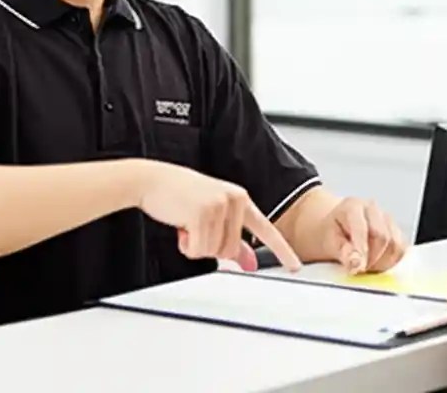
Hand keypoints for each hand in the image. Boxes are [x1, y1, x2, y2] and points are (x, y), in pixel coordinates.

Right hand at [135, 161, 301, 271]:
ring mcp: (219, 206)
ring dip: (196, 246)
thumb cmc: (180, 195)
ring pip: (215, 252)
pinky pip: (198, 249)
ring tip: (186, 225)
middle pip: (231, 250)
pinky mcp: (202, 213)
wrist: (152, 180)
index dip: (282, 249)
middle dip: (210, 247)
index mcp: (240, 199)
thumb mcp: (211, 213)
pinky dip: (186, 246)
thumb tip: (249, 263)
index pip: (266, 229)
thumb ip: (232, 238)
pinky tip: (179, 226)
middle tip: (195, 229)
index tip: (295, 266)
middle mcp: (234, 200)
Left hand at [319, 197, 405, 273]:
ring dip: (382, 262)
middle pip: (382, 237)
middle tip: (359, 269)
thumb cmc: (330, 234)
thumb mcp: (328, 242)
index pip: (363, 229)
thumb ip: (342, 252)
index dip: (362, 251)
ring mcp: (387, 218)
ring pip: (395, 244)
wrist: (334, 229)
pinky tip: (376, 263)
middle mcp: (372, 209)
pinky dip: (390, 262)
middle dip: (371, 259)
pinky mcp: (396, 231)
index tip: (358, 268)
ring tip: (366, 266)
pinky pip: (401, 250)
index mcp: (353, 206)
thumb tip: (356, 263)